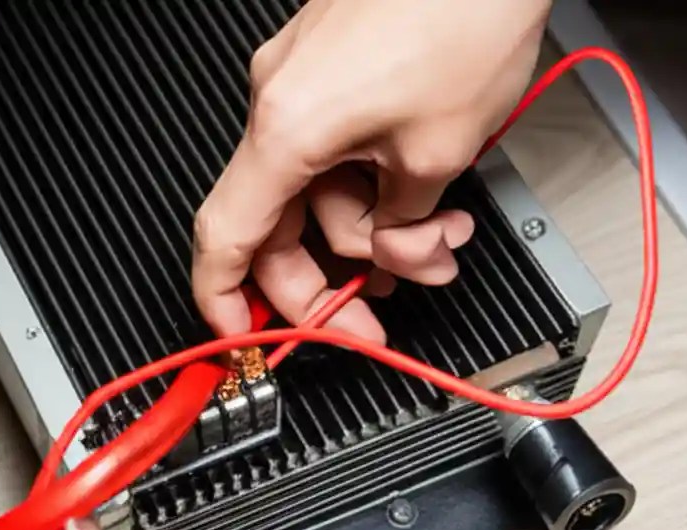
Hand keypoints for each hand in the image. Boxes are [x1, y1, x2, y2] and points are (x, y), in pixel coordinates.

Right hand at [191, 0, 552, 343]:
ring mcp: (300, 79)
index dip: (225, 301)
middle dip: (339, 271)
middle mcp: (278, 100)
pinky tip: (428, 185)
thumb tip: (394, 256)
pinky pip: (334, 145)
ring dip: (379, 221)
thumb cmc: (461, 14)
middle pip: (282, 222)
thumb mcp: (438, 153)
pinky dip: (373, 178)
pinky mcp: (328, 64)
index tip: (242, 340)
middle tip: (379, 309)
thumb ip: (403, 225)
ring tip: (445, 228)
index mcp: (287, 129)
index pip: (228, 237)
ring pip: (321, 186)